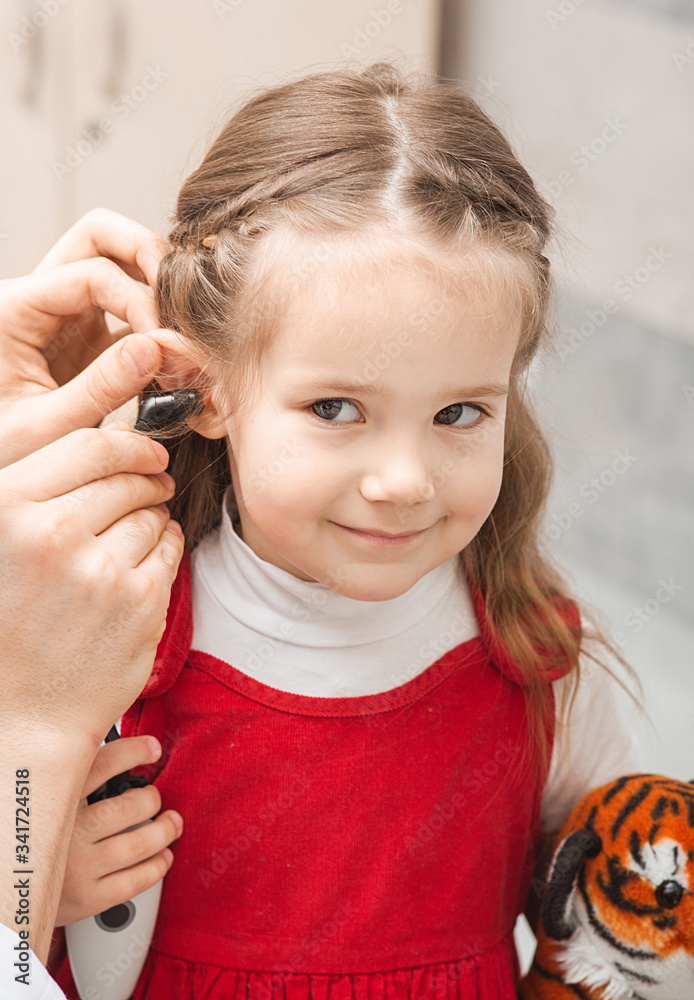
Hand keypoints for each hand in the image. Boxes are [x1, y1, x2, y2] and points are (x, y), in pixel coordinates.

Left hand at [0, 207, 190, 467]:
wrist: (2, 487)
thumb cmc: (5, 455)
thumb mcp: (45, 430)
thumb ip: (98, 390)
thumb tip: (154, 349)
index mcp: (13, 309)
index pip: (91, 273)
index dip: (139, 302)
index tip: (166, 350)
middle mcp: (40, 299)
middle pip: (101, 237)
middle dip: (150, 257)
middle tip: (182, 305)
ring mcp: (67, 316)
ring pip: (120, 263)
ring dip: (158, 289)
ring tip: (183, 337)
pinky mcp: (90, 340)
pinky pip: (132, 312)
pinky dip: (160, 328)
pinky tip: (179, 365)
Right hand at [0, 422, 183, 744]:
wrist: (20, 713)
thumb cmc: (9, 619)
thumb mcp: (3, 541)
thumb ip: (41, 488)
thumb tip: (110, 431)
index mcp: (7, 508)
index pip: (89, 444)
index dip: (128, 442)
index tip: (145, 449)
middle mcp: (51, 534)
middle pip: (128, 476)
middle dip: (148, 476)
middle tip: (154, 483)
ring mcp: (99, 570)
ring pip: (152, 511)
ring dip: (155, 514)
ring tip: (136, 534)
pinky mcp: (140, 602)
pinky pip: (170, 547)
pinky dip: (165, 546)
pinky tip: (143, 564)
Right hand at [56, 735, 182, 926]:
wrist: (11, 892)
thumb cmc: (37, 839)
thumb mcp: (46, 802)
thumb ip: (73, 779)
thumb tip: (112, 748)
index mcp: (56, 801)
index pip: (102, 764)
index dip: (133, 751)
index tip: (152, 748)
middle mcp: (68, 832)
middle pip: (130, 807)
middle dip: (152, 799)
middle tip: (155, 798)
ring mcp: (78, 867)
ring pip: (139, 843)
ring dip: (164, 831)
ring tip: (171, 824)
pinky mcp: (87, 898)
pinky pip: (134, 881)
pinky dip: (157, 866)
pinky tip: (163, 856)